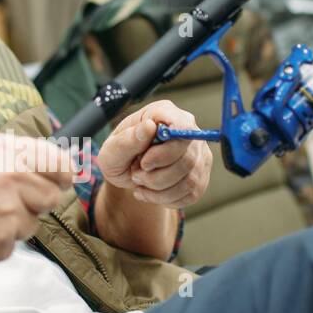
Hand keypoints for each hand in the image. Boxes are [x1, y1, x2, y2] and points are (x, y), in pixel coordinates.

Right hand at [0, 132, 74, 268]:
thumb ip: (10, 154)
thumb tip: (45, 162)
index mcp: (6, 152)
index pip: (60, 163)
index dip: (62, 174)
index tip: (59, 180)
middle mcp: (12, 180)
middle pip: (51, 198)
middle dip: (34, 203)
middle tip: (4, 203)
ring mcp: (7, 215)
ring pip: (30, 225)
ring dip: (11, 225)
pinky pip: (9, 247)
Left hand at [97, 100, 212, 208]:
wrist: (126, 173)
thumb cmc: (119, 156)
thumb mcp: (111, 150)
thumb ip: (127, 140)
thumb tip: (149, 126)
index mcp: (163, 113)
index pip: (182, 128)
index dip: (164, 152)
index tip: (144, 162)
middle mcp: (188, 129)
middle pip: (186, 159)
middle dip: (156, 177)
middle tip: (136, 175)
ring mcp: (198, 152)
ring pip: (189, 180)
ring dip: (160, 191)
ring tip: (142, 184)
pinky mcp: (201, 174)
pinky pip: (192, 193)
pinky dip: (168, 199)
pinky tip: (153, 193)